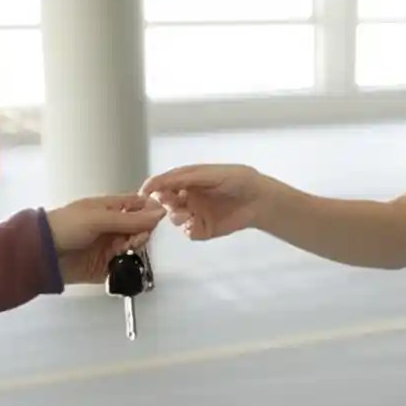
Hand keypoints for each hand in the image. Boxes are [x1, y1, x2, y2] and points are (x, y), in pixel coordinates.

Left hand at [46, 195, 165, 283]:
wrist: (40, 254)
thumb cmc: (66, 227)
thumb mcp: (99, 218)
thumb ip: (130, 219)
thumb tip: (161, 213)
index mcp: (112, 209)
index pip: (139, 206)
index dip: (151, 210)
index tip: (160, 219)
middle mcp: (114, 227)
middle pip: (141, 228)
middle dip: (144, 233)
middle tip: (137, 238)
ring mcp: (111, 247)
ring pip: (136, 248)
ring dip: (136, 249)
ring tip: (126, 250)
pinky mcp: (107, 267)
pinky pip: (126, 267)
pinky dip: (130, 267)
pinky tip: (128, 266)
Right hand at [140, 164, 269, 240]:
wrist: (260, 200)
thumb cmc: (238, 180)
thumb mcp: (211, 174)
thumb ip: (185, 178)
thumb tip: (158, 182)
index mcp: (189, 180)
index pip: (165, 183)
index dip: (154, 186)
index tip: (145, 192)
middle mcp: (189, 197)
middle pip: (166, 202)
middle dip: (164, 202)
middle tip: (169, 202)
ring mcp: (195, 214)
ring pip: (175, 218)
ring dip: (176, 215)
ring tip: (186, 212)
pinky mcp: (203, 229)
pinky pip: (189, 232)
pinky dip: (190, 229)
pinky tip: (197, 223)